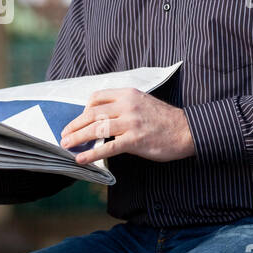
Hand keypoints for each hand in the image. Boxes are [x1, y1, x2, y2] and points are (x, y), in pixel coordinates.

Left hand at [59, 88, 194, 163]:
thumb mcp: (144, 102)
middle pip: (92, 113)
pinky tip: (81, 159)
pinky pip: (108, 147)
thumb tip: (103, 117)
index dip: (84, 109)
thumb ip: (124, 106)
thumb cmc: (166, 119)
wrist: (187, 130)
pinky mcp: (135, 140)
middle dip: (74, 125)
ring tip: (66, 145)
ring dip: (78, 138)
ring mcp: (131, 123)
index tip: (79, 119)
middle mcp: (128, 105)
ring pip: (96, 129)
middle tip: (64, 135)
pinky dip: (92, 154)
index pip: (97, 97)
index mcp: (128, 94)